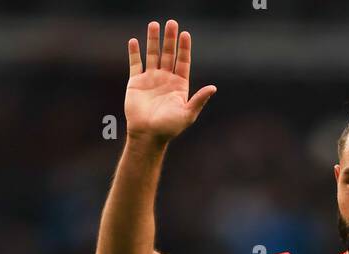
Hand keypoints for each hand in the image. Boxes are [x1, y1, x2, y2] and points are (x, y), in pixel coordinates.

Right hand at [125, 20, 215, 143]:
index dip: (184, 48)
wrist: (147, 135)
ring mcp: (150, 79)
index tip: (185, 34)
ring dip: (153, 40)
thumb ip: (199, 100)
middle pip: (169, 54)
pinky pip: (135, 64)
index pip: (183, 62)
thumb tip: (213, 88)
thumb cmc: (169, 128)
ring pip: (152, 55)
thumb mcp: (187, 114)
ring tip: (154, 24)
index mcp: (179, 86)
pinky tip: (135, 41)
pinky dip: (134, 53)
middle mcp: (165, 79)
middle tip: (172, 23)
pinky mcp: (136, 82)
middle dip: (170, 39)